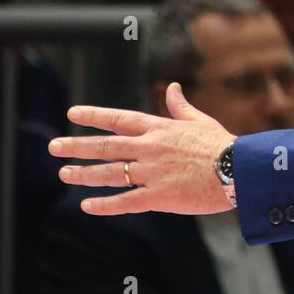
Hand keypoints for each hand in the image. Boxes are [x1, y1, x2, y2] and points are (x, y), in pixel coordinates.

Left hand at [49, 82, 236, 215]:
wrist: (240, 171)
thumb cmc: (223, 145)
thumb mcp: (200, 121)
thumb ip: (180, 107)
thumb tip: (172, 88)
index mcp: (160, 129)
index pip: (119, 119)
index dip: (94, 115)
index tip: (73, 114)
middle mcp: (150, 148)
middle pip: (106, 146)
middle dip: (77, 146)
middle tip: (53, 146)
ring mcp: (152, 173)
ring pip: (110, 173)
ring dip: (84, 174)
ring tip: (64, 173)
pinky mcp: (159, 196)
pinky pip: (126, 201)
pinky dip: (105, 205)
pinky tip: (88, 206)